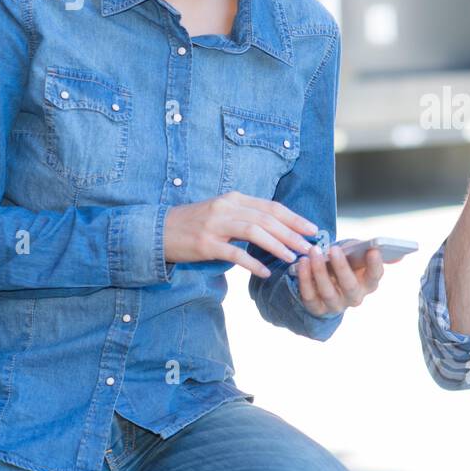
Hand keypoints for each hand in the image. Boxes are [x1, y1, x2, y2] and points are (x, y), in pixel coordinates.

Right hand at [163, 191, 318, 277]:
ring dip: (277, 245)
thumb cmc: (194, 224)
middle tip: (309, 247)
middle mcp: (226, 207)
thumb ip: (246, 216)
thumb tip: (277, 228)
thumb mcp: (222, 213)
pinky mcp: (205, 244)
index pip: (271, 206)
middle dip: (292, 233)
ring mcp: (215, 225)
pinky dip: (252, 263)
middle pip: (267, 218)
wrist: (157, 231)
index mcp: (233, 199)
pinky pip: (234, 253)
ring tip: (293, 257)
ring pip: (254, 232)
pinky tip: (265, 272)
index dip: (294, 218)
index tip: (312, 229)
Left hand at [292, 243, 384, 317]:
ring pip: (328, 291)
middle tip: (334, 249)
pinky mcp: (316, 308)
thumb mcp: (359, 257)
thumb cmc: (346, 265)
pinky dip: (304, 279)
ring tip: (314, 252)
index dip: (375, 265)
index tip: (373, 249)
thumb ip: (374, 253)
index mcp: (368, 284)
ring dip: (319, 271)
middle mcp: (354, 298)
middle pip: (350, 286)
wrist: (326, 283)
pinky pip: (309, 295)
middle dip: (342, 267)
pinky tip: (302, 262)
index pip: (375, 276)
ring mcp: (335, 305)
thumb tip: (399, 255)